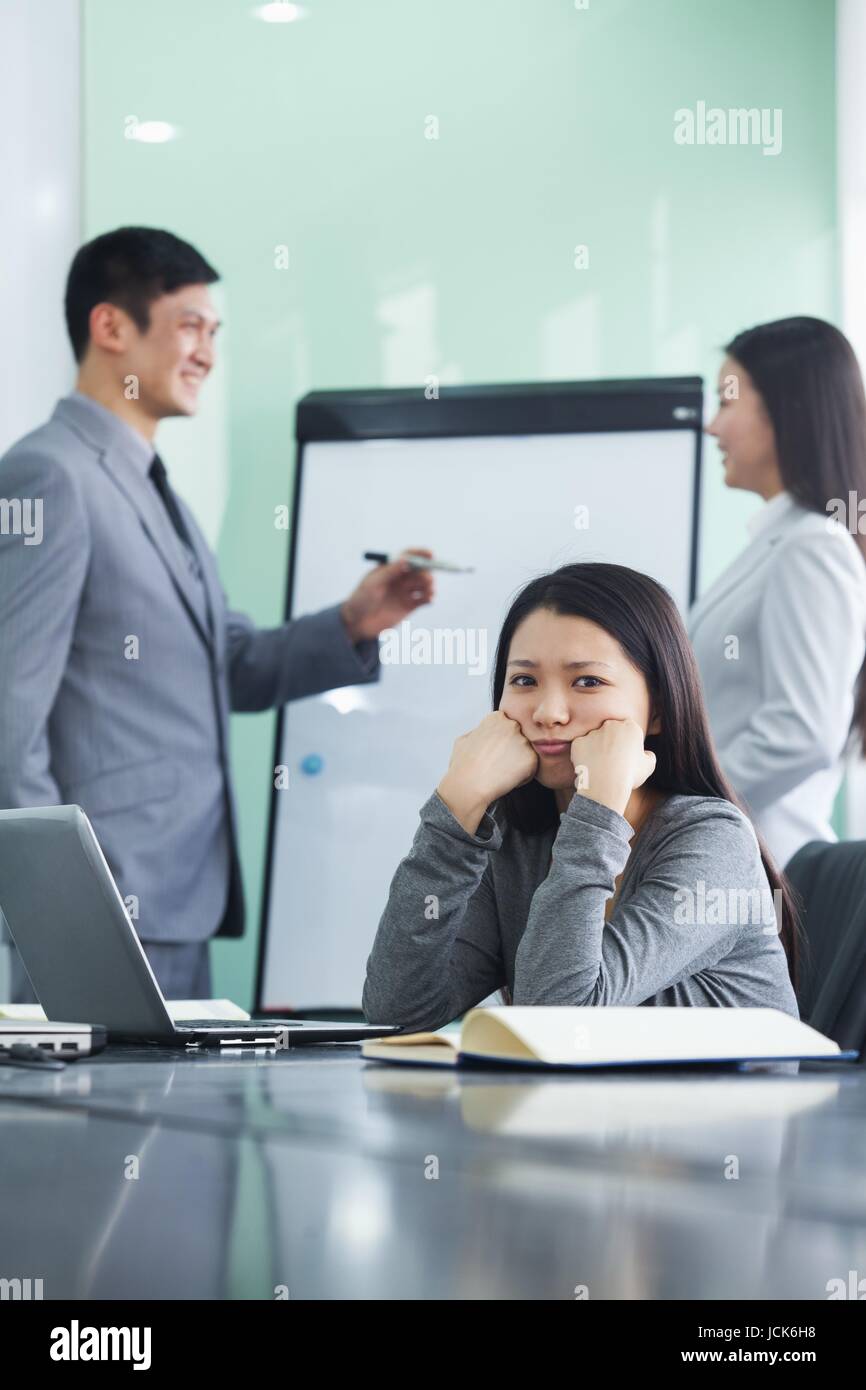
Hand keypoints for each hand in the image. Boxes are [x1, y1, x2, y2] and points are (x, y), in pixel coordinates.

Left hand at [340, 548, 434, 641]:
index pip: (408, 557)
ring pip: (423, 585)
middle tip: (428, 578)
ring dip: (429, 585)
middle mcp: (399, 579)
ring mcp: (404, 592)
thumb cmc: (361, 599)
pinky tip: (429, 599)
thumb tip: (405, 559)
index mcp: (390, 569)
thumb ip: (389, 572)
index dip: (420, 554)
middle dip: (426, 572)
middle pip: (419, 571)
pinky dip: (429, 598)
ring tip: (429, 590)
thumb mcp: (373, 583)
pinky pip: (423, 600)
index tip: (430, 554)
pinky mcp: (408, 607)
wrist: (357, 623)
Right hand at [437, 711, 537, 832]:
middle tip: (499, 763)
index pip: (507, 726)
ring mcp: (523, 741)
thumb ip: (479, 732)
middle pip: (519, 737)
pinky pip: (532, 768)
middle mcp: (512, 725)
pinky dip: (523, 776)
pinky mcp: (531, 758)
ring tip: (501, 773)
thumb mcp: (464, 739)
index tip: (494, 751)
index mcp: (496, 718)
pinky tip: (507, 779)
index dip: (501, 740)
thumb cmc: (464, 766)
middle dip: (513, 749)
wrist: (470, 785)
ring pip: (526, 752)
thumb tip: (484, 734)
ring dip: (518, 762)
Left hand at [569, 717, 655, 816]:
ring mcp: (592, 733)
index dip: (627, 743)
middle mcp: (610, 725)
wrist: (606, 785)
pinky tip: (589, 768)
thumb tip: (646, 754)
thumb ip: (649, 756)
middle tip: (612, 761)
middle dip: (610, 742)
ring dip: (596, 749)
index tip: (626, 755)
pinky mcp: (578, 742)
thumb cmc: (630, 775)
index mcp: (630, 727)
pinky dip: (583, 756)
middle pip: (610, 731)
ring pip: (594, 739)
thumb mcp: (649, 766)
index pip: (628, 729)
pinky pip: (581, 748)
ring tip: (600, 767)